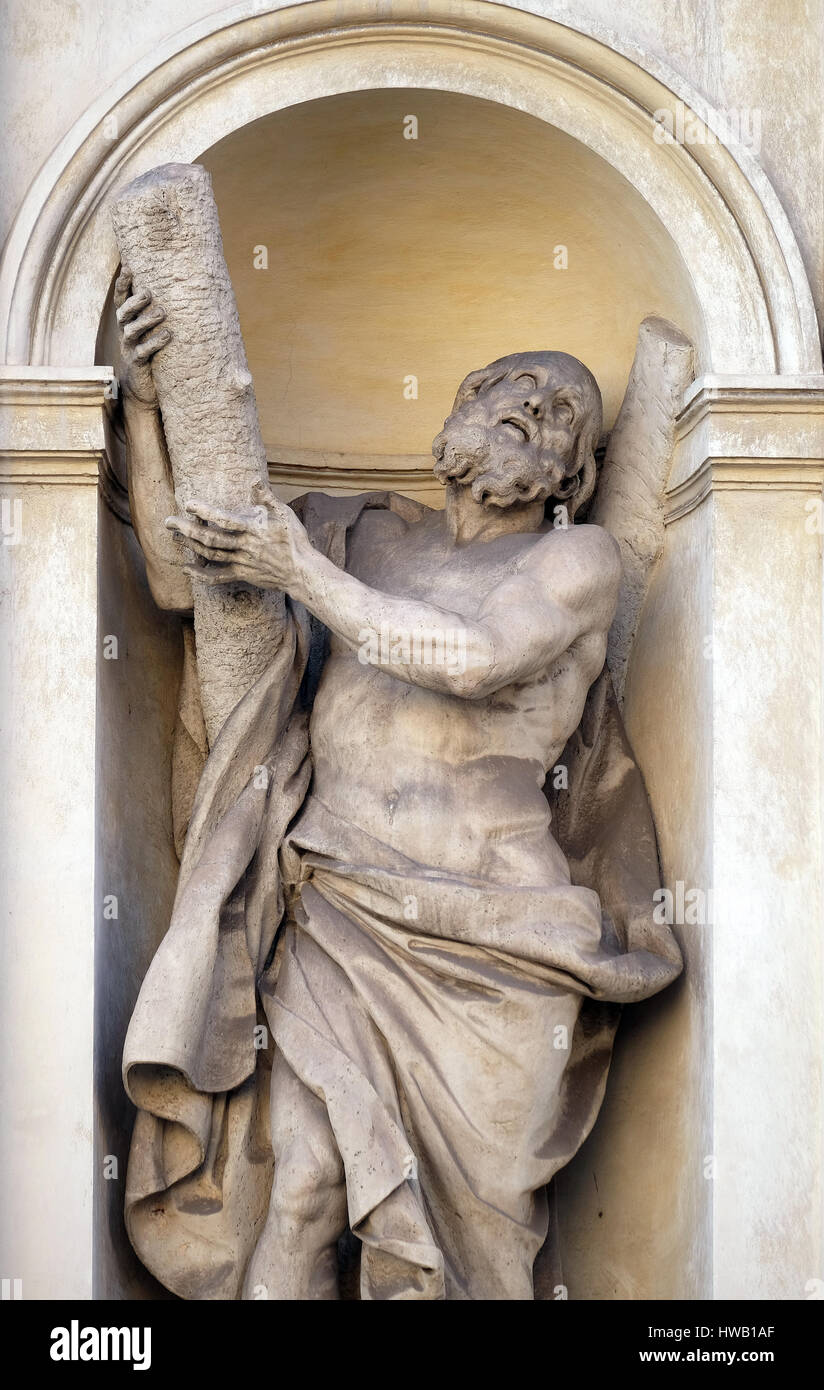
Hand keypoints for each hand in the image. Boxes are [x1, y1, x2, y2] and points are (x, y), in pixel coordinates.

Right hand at [114, 266, 170, 409]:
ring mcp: (129, 348)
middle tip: (149, 293)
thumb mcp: (149, 330)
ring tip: (162, 312)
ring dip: (146, 320)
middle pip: (123, 313)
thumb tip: (174, 286)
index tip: (128, 268)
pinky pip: (142, 352)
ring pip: (131, 331)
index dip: (122, 284)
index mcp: (127, 321)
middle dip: (135, 302)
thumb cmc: (150, 352)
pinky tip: (168, 335)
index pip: (121, 299)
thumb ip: (153, 311)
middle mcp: (125, 332)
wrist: (141, 387)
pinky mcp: (137, 363)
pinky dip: (154, 343)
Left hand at [165, 481, 309, 591]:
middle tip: (168, 522)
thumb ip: (266, 498)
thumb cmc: (295, 540)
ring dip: (190, 546)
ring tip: (175, 537)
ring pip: (210, 555)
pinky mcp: (242, 575)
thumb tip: (253, 480)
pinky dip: (200, 575)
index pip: (224, 519)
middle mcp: (244, 546)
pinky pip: (217, 577)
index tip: (188, 503)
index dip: (205, 512)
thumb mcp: (284, 514)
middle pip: (210, 539)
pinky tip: (186, 569)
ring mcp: (242, 563)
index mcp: (253, 529)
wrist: (302, 572)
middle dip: (187, 530)